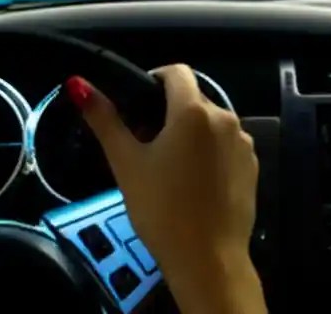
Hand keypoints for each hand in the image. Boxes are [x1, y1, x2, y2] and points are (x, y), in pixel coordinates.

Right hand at [67, 66, 264, 313]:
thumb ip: (104, 119)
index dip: (154, 80)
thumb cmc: (161, 209)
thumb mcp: (126, 163)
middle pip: (193, 99)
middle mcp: (226, 118)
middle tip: (145, 145)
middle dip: (169, 113)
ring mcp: (243, 143)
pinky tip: (193, 183)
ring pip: (211, 124)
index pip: (176, 72)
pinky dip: (209, 153)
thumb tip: (76, 83)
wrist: (208, 259)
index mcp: (194, 111)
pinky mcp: (253, 166)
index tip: (137, 107)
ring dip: (190, 134)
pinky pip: (226, 147)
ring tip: (168, 168)